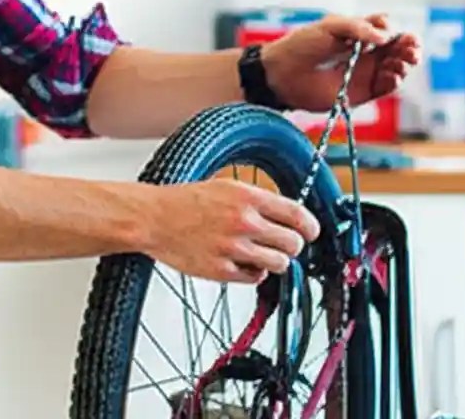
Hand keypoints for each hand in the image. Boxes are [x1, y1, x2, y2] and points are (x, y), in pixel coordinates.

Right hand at [144, 179, 320, 283]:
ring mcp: (233, 248)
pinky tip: (242, 262)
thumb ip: (257, 200)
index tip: (311, 231)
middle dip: (293, 245)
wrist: (153, 218)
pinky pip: (255, 278)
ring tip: (262, 254)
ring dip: (276, 261)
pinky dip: (254, 272)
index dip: (310, 226)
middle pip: (294, 243)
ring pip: (280, 264)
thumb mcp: (226, 186)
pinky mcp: (222, 271)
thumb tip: (287, 215)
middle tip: (284, 244)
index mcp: (247, 197)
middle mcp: (244, 223)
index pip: (297, 215)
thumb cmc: (185, 201)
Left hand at [261, 13, 420, 112]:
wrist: (282, 73)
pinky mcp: (361, 93)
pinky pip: (385, 88)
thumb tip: (386, 37)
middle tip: (411, 49)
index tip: (392, 31)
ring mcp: (364, 73)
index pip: (388, 31)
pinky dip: (394, 82)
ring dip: (404, 65)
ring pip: (396, 69)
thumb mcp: (331, 26)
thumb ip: (359, 28)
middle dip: (409, 48)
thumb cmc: (302, 44)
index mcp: (359, 34)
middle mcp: (365, 54)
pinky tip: (393, 75)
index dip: (396, 31)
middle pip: (398, 50)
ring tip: (399, 63)